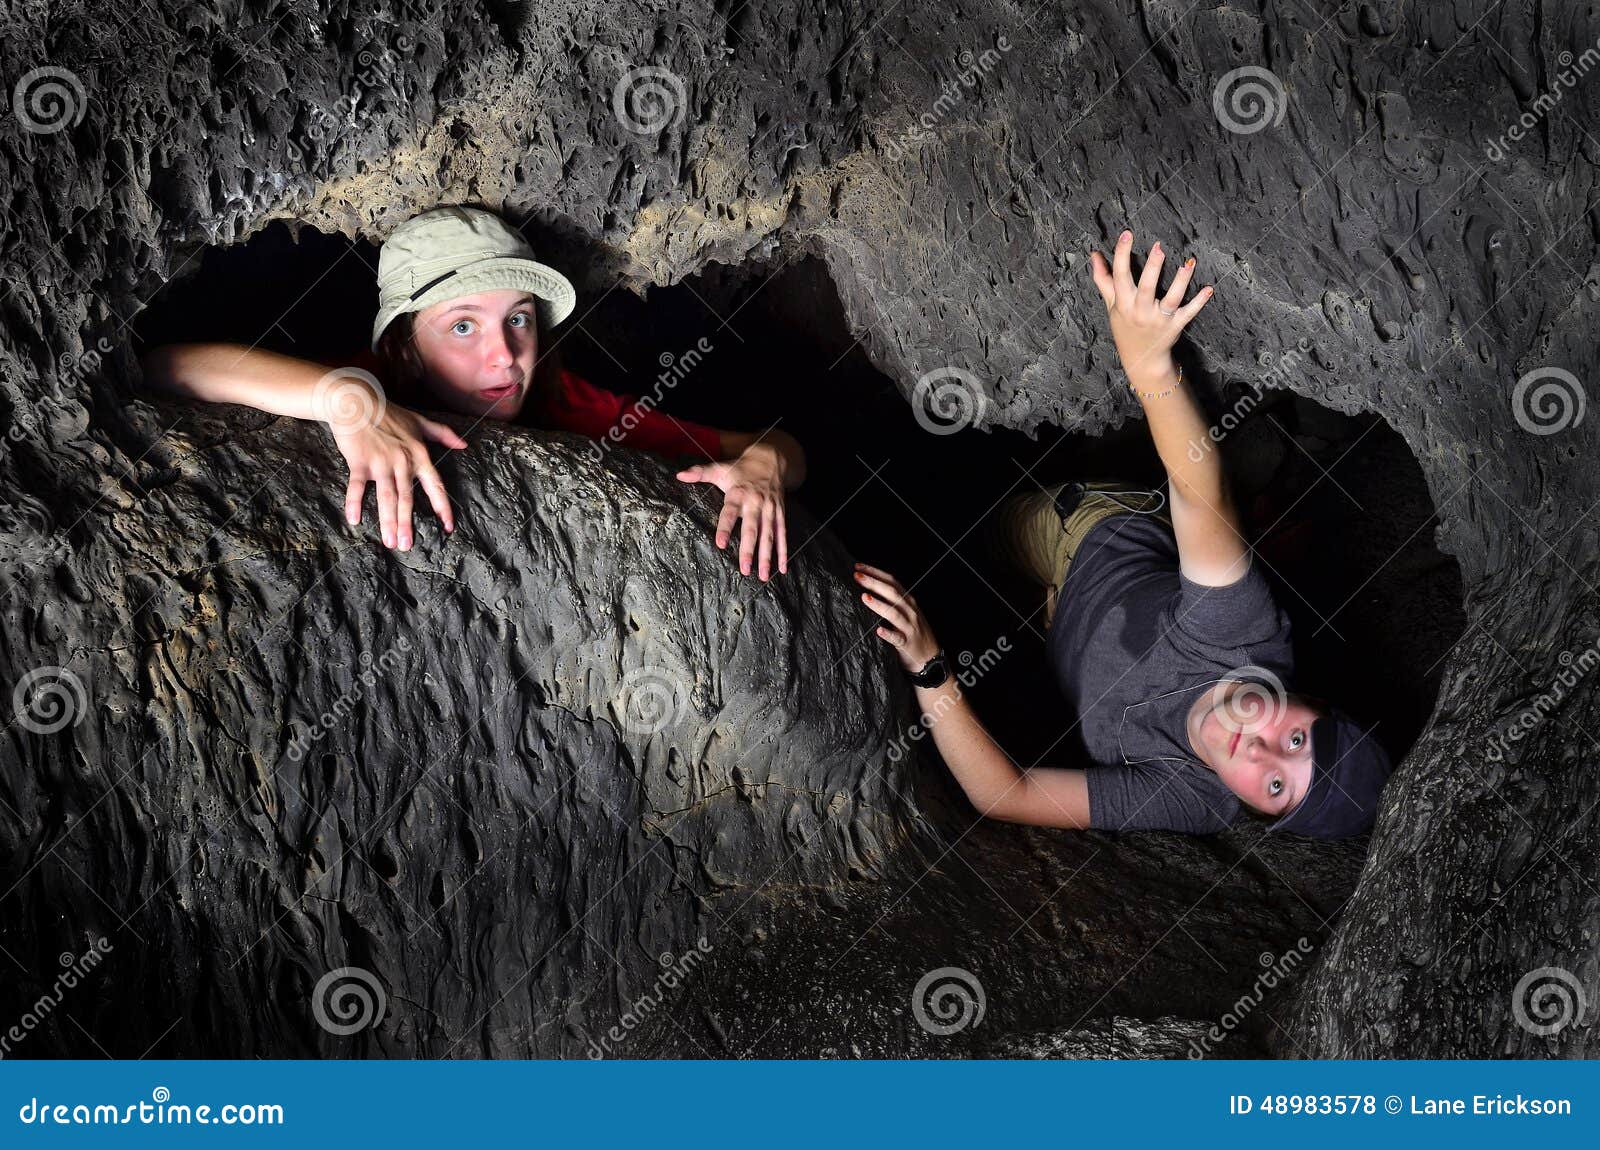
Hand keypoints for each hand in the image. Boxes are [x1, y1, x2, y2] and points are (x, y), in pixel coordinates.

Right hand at [325, 384, 467, 549]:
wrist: (357, 400)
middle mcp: (402, 461)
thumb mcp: (420, 421)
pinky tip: (354, 519)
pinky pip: (358, 486)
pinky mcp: (360, 461)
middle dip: (407, 524)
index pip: (435, 485)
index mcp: (418, 455)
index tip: (448, 527)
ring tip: (389, 542)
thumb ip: (444, 434)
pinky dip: (355, 502)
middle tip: (406, 546)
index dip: (442, 507)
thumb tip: (465, 444)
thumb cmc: (389, 413)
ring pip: (387, 497)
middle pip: (407, 498)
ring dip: (387, 521)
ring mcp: (381, 462)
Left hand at [676, 443, 789, 579]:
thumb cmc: (741, 468)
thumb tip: (679, 475)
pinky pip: (782, 535)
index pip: (730, 513)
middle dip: (749, 550)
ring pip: (769, 536)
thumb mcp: (720, 468)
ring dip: (767, 557)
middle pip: (752, 530)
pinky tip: (782, 569)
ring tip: (763, 576)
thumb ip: (700, 473)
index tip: (720, 544)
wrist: (771, 460)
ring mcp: (770, 510)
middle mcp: (756, 503)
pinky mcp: (780, 514)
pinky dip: (783, 552)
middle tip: (745, 569)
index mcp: (739, 494)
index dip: (725, 528)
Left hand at [853, 562, 940, 673]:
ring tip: (864, 597)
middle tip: (857, 576)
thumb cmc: (913, 632)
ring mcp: (909, 627)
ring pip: (894, 613)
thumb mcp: (906, 612)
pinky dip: (888, 633)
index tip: (858, 566)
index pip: (891, 581)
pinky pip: (897, 638)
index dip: (875, 572)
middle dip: (874, 583)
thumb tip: (868, 587)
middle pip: (892, 593)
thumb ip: (892, 600)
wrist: (930, 657)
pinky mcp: (907, 643)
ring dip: (879, 604)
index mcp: (908, 601)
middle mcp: (910, 611)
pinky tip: (878, 630)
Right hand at [1088, 230, 1213, 385]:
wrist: (1141, 360)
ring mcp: (1159, 319)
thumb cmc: (1125, 328)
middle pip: (1146, 287)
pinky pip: (1188, 313)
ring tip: (1189, 263)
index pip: (1120, 276)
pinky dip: (1199, 302)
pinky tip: (1208, 289)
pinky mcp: (1175, 325)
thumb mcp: (1112, 305)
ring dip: (1181, 281)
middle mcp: (1140, 311)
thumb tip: (1095, 255)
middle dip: (1153, 268)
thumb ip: (1104, 280)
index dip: (1121, 255)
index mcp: (1123, 303)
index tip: (1126, 233)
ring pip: (1171, 299)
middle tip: (1159, 247)